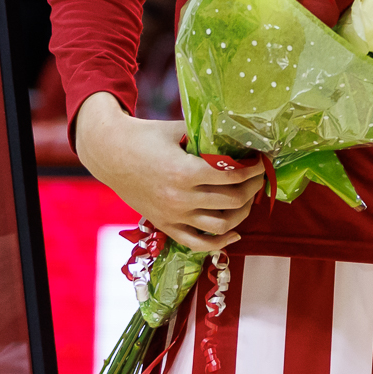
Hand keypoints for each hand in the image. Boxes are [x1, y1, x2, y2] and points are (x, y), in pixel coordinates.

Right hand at [74, 93, 263, 252]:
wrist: (109, 154)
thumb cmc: (146, 136)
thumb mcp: (179, 130)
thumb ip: (208, 135)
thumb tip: (240, 133)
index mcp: (185, 172)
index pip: (233, 176)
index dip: (254, 169)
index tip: (263, 161)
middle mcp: (180, 198)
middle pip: (232, 201)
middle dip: (253, 187)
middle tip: (260, 176)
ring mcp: (172, 215)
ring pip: (220, 225)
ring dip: (242, 213)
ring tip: (249, 198)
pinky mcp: (164, 225)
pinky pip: (196, 243)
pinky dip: (219, 243)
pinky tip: (235, 234)